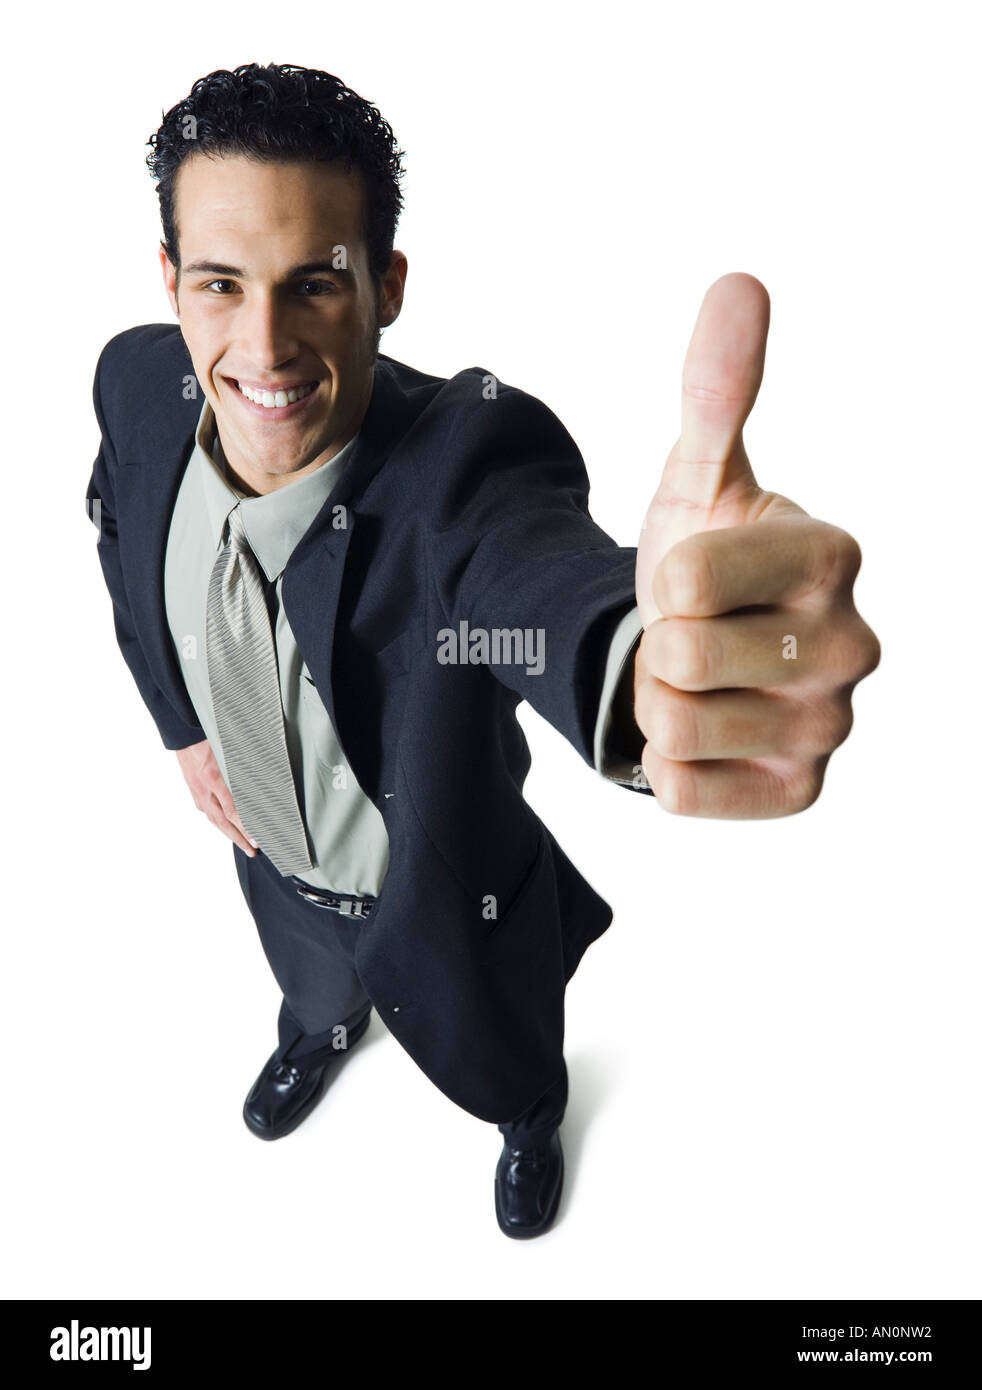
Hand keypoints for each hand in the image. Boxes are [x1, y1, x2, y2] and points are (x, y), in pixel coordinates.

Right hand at [175, 738, 258, 854]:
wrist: (184, 738)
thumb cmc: (208, 741)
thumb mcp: (228, 752)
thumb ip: (243, 770)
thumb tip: (260, 784)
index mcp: (214, 780)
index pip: (232, 811)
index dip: (244, 826)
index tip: (256, 837)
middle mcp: (205, 791)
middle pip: (223, 822)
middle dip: (239, 838)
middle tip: (253, 850)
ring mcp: (199, 794)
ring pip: (215, 820)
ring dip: (230, 834)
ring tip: (244, 844)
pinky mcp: (196, 794)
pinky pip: (209, 813)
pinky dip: (220, 823)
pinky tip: (228, 828)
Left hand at [633, 272, 880, 817]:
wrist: (704, 656)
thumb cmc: (707, 561)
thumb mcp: (702, 477)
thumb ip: (716, 393)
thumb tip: (738, 285)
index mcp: (833, 555)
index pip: (685, 575)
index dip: (660, 579)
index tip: (694, 578)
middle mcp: (854, 645)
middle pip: (679, 652)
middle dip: (657, 644)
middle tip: (692, 636)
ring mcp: (833, 726)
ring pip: (672, 725)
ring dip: (660, 703)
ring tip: (699, 683)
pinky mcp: (800, 792)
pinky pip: (683, 791)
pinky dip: (670, 764)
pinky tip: (708, 733)